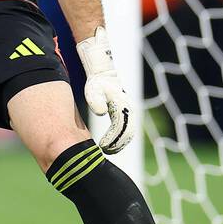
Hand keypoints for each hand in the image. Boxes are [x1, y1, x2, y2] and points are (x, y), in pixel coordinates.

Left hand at [76, 27, 132, 152]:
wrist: (103, 71)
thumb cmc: (97, 80)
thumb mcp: (94, 88)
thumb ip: (96, 99)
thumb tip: (100, 112)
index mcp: (123, 105)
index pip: (121, 128)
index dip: (113, 140)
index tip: (103, 147)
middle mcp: (128, 109)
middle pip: (127, 133)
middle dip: (118, 145)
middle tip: (106, 152)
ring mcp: (128, 111)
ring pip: (128, 132)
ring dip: (120, 143)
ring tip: (108, 151)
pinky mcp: (124, 112)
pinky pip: (125, 128)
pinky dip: (119, 138)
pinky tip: (110, 144)